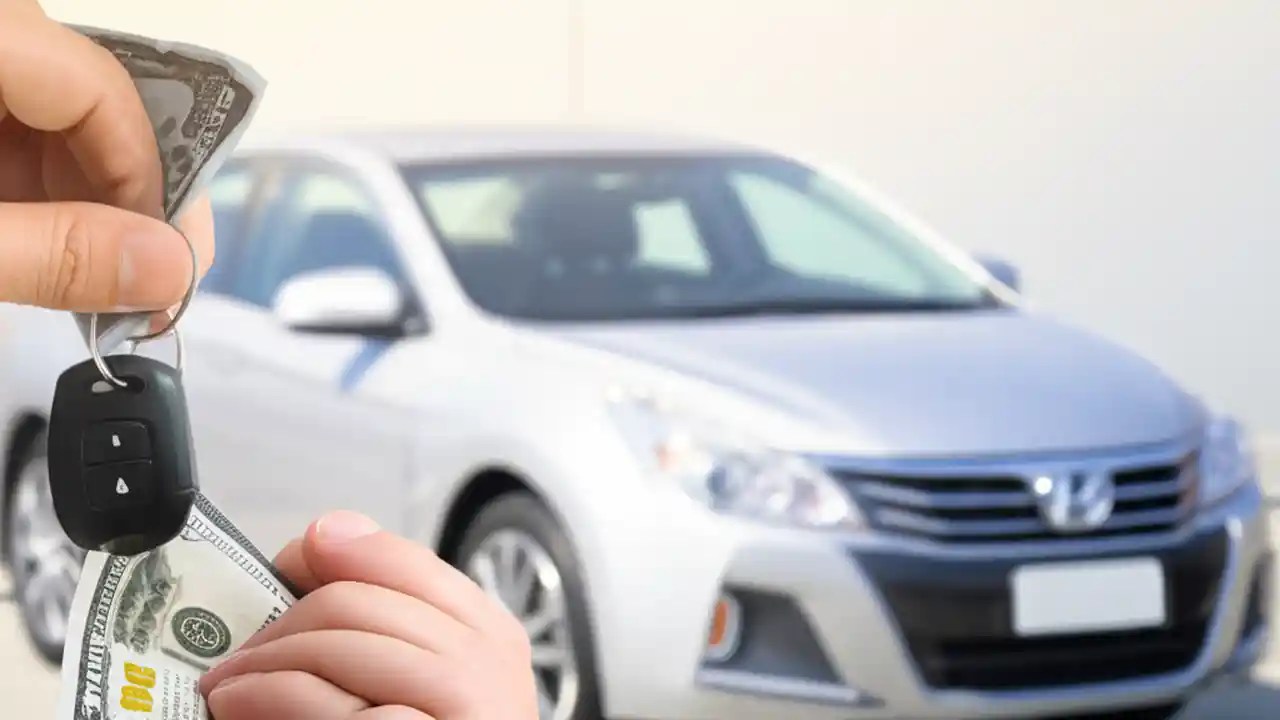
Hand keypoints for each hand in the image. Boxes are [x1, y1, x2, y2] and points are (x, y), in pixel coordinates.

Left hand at [0, 0, 212, 312]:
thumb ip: (52, 256)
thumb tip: (166, 269)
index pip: (103, 87)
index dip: (151, 180)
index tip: (165, 261)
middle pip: (94, 97)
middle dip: (129, 195)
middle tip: (150, 277)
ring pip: (64, 117)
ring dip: (89, 202)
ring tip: (91, 278)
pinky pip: (24, 126)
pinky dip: (43, 191)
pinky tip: (45, 246)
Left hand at [199, 512, 538, 719]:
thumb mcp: (430, 677)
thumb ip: (392, 614)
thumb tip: (327, 533)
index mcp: (492, 639)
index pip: (408, 562)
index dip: (334, 554)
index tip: (287, 564)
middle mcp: (487, 669)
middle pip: (361, 602)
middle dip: (282, 618)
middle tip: (238, 649)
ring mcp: (458, 708)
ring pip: (338, 643)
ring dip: (261, 659)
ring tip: (226, 684)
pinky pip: (323, 704)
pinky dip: (266, 696)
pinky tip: (238, 706)